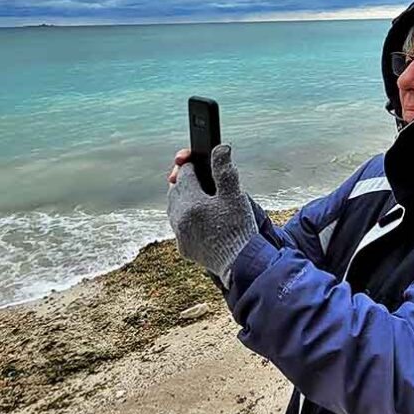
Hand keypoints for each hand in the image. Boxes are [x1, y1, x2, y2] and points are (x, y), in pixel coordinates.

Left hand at [166, 144, 257, 280]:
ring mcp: (180, 234)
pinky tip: (198, 216)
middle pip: (175, 190)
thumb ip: (224, 170)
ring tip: (196, 194)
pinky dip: (185, 217)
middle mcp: (180, 218)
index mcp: (191, 202)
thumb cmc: (239, 229)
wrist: (240, 265)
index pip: (184, 174)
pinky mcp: (184, 248)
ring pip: (174, 208)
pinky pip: (178, 226)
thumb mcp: (235, 196)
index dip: (190, 163)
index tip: (195, 159)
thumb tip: (219, 148)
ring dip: (182, 198)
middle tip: (194, 174)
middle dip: (183, 180)